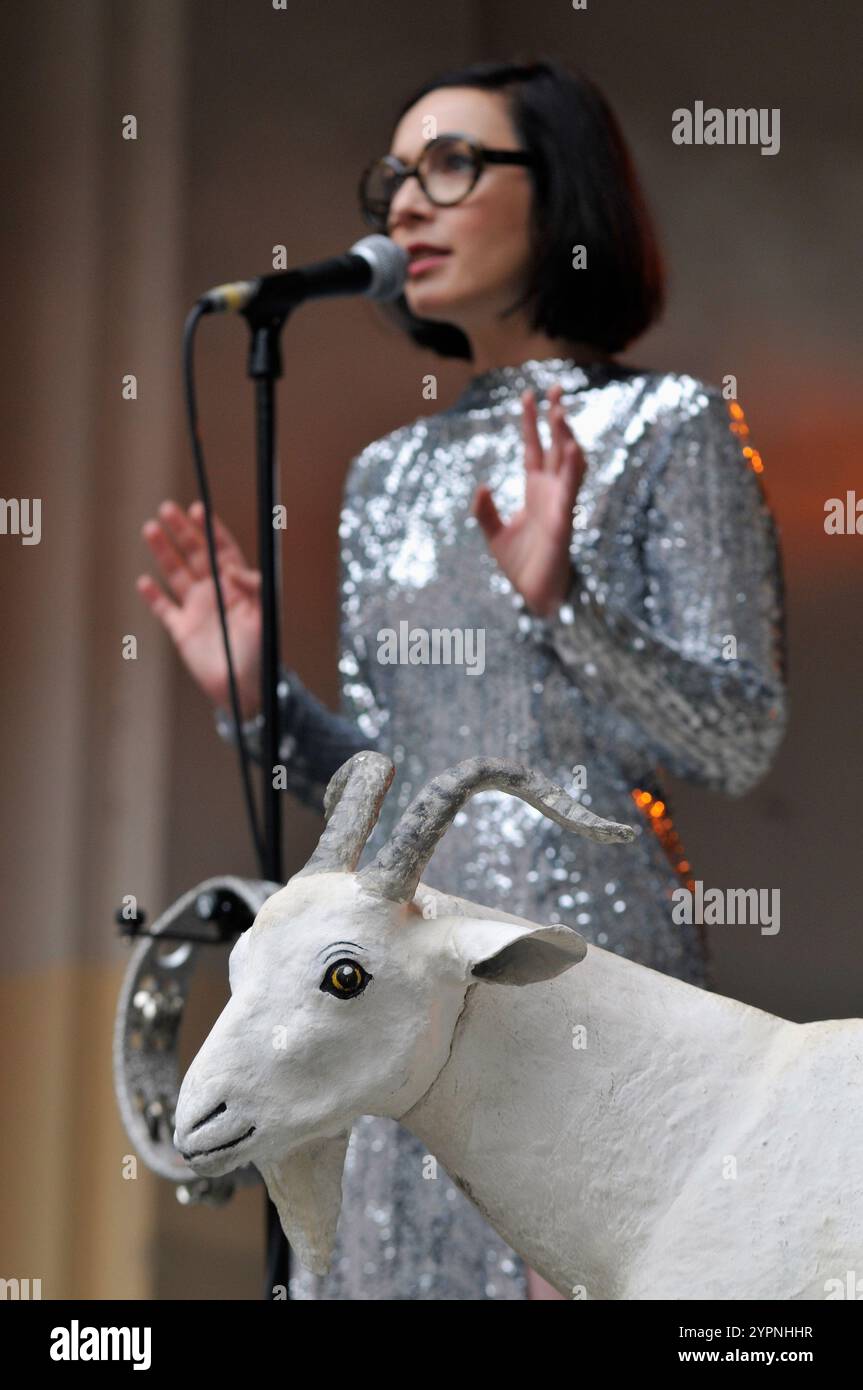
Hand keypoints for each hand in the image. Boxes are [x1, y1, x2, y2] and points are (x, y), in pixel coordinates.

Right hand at [136, 500, 262, 717]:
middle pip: (196, 554)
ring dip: (164, 552)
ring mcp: (197, 609)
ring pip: (176, 574)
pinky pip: (164, 608)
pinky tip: (143, 581)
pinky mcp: (182, 630)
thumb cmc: (261, 652)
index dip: (210, 529)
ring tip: (151, 529)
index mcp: (236, 586)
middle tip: (167, 509)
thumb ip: (255, 588)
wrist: (244, 688)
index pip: (222, 549)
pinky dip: (153, 596)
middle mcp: (215, 592)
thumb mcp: (265, 616)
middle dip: (182, 531)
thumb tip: (231, 568)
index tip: (198, 510)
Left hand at [471, 384, 585, 616]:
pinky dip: (574, 470)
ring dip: (567, 437)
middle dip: (556, 417)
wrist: (534, 595)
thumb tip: (481, 487)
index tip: (529, 394)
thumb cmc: (521, 565)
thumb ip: (485, 511)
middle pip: (556, 446)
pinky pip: (571, 492)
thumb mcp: (494, 534)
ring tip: (561, 411)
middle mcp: (551, 492)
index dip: (532, 421)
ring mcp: (560, 505)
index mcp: (535, 490)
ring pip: (568, 463)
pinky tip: (574, 448)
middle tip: (555, 386)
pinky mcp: (564, 522)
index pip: (535, 447)